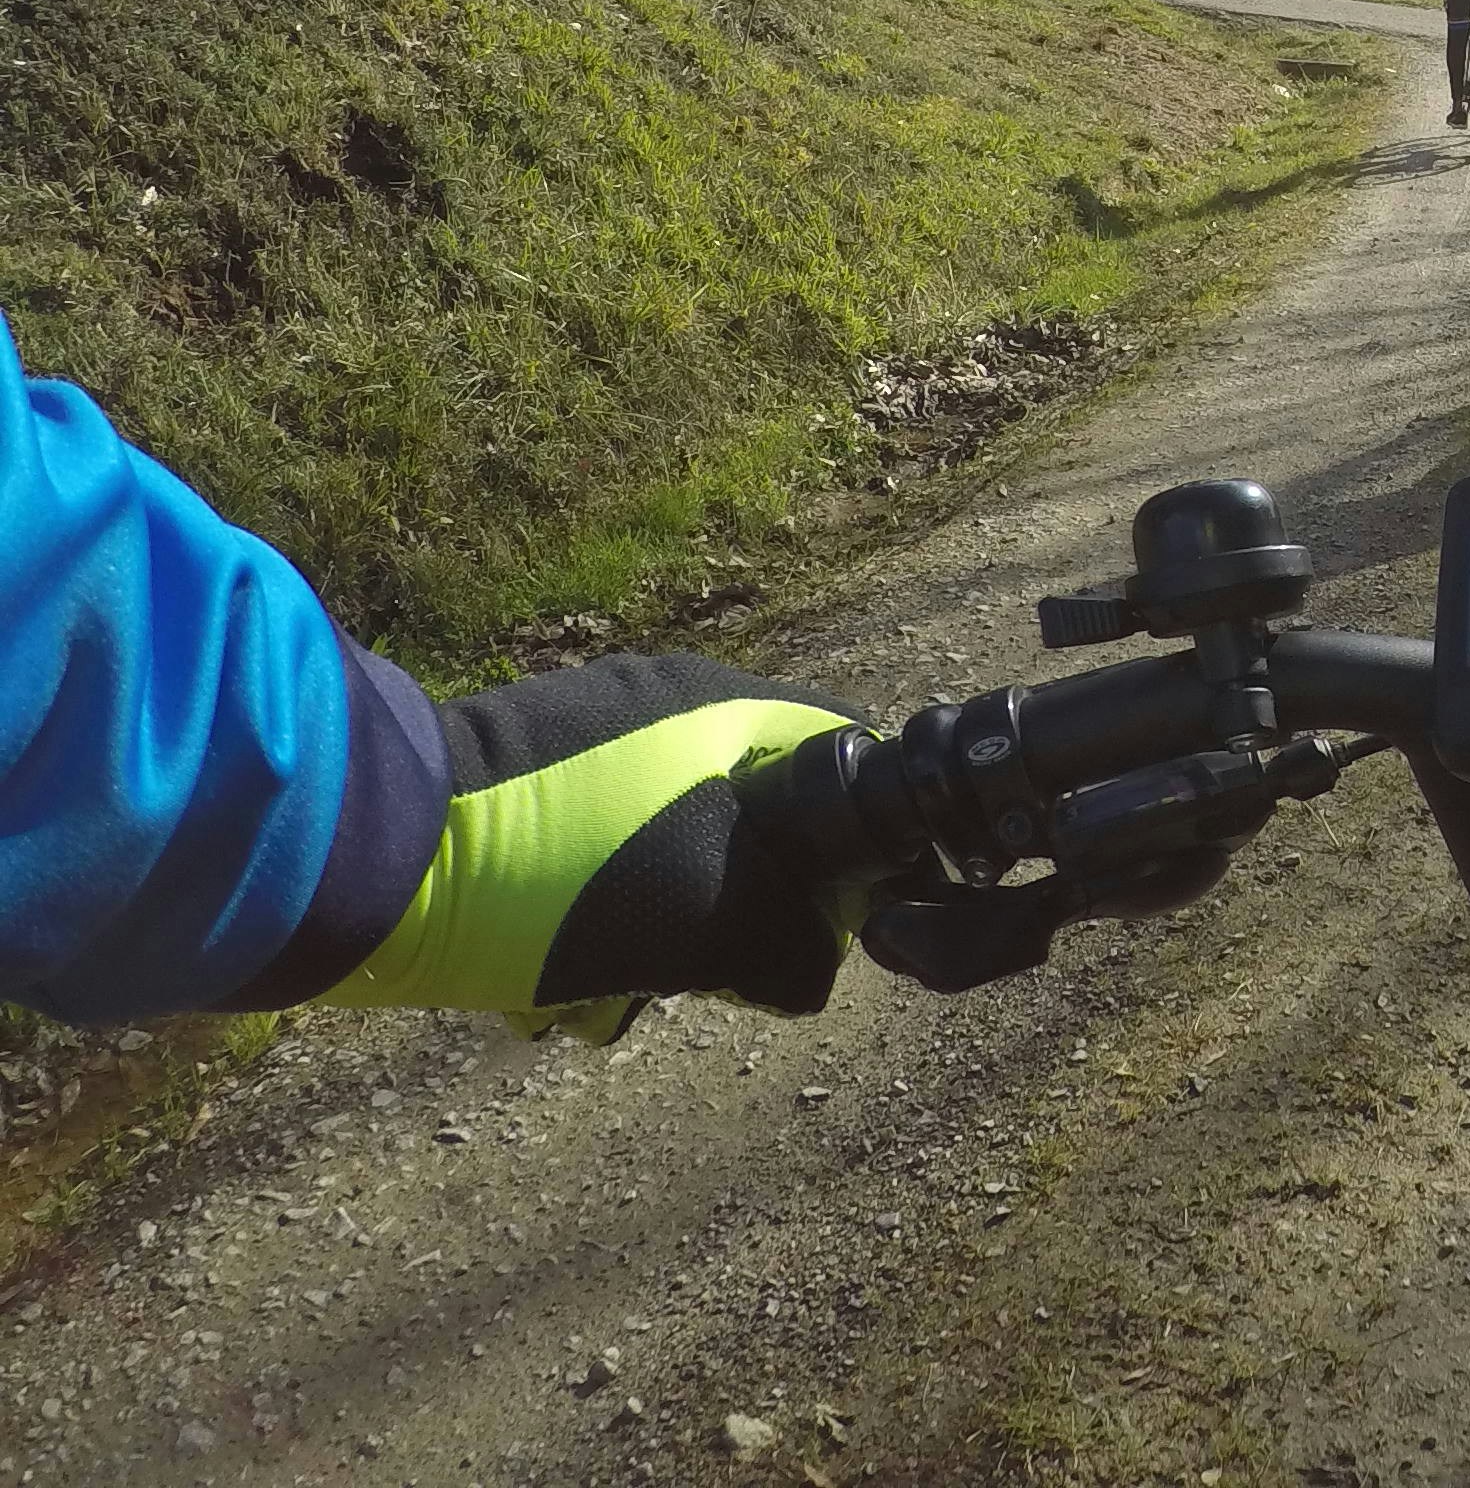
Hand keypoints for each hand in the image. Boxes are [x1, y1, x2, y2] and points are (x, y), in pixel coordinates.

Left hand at [322, 651, 862, 1037]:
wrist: (369, 855)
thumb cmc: (561, 870)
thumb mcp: (701, 918)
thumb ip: (788, 943)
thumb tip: (816, 973)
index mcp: (724, 707)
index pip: (843, 751)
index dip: (863, 837)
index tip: (842, 920)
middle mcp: (662, 709)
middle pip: (757, 814)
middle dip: (744, 908)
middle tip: (716, 976)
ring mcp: (584, 746)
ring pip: (671, 850)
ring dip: (660, 932)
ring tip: (614, 999)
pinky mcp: (518, 794)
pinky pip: (594, 861)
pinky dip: (591, 925)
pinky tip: (553, 992)